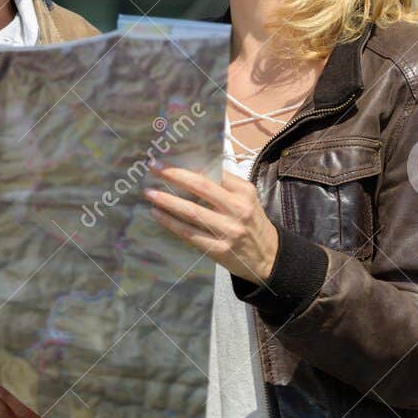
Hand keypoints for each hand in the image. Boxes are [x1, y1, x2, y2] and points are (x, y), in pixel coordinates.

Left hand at [143, 165, 279, 284]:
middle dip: (175, 175)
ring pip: (192, 212)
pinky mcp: (220, 250)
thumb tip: (190, 171)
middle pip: (201, 187)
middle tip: (153, 168)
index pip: (214, 173)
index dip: (189, 166)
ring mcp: (229, 230)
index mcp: (244, 192)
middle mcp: (238, 209)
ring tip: (150, 193)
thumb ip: (224, 185)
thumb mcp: (246, 199)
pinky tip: (158, 215)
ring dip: (167, 201)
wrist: (267, 257)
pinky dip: (171, 223)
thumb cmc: (250, 222)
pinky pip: (190, 234)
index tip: (168, 160)